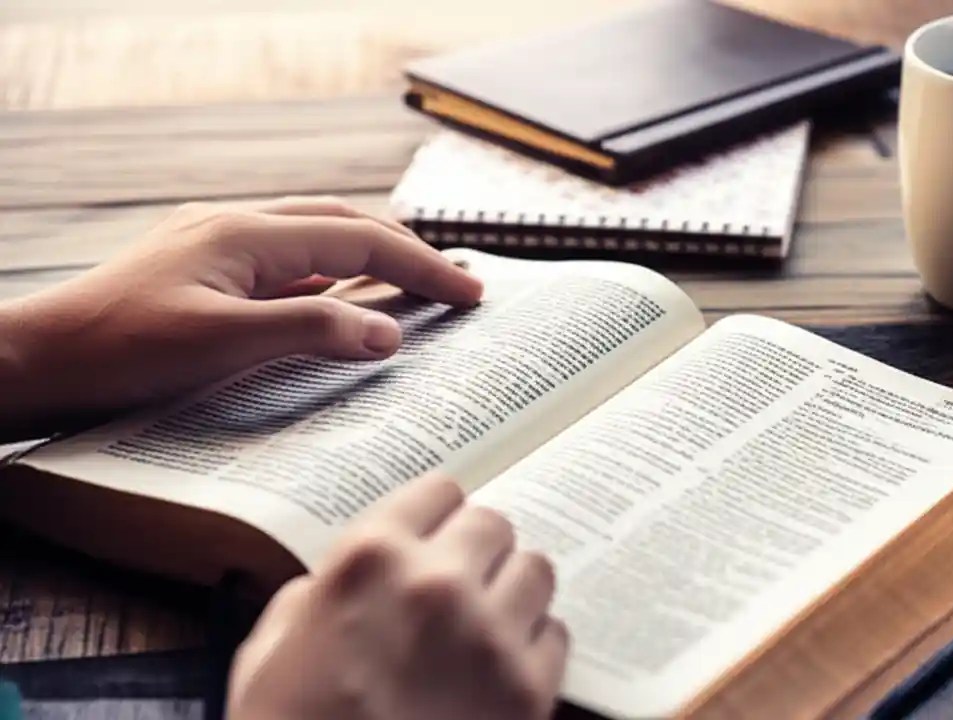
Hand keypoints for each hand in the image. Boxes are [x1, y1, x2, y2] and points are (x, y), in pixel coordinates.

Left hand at [0, 197, 481, 439]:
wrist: (35, 360)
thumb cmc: (117, 354)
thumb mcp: (221, 345)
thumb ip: (311, 328)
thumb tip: (389, 333)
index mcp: (247, 234)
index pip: (360, 238)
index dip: (423, 266)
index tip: (473, 293)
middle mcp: (235, 228)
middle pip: (344, 224)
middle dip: (406, 252)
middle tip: (457, 287)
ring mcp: (216, 246)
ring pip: (314, 240)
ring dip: (369, 260)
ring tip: (415, 289)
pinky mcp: (201, 271)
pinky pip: (284, 265)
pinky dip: (327, 279)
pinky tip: (339, 303)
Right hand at [226, 475, 567, 719]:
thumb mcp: (270, 651)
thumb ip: (315, 594)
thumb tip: (344, 579)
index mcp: (370, 560)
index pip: (438, 491)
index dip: (433, 516)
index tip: (432, 534)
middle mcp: (439, 583)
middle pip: (493, 524)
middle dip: (476, 550)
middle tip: (458, 582)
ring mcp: (491, 636)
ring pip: (536, 569)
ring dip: (512, 589)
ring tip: (487, 620)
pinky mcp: (529, 689)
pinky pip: (555, 633)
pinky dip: (533, 646)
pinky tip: (502, 666)